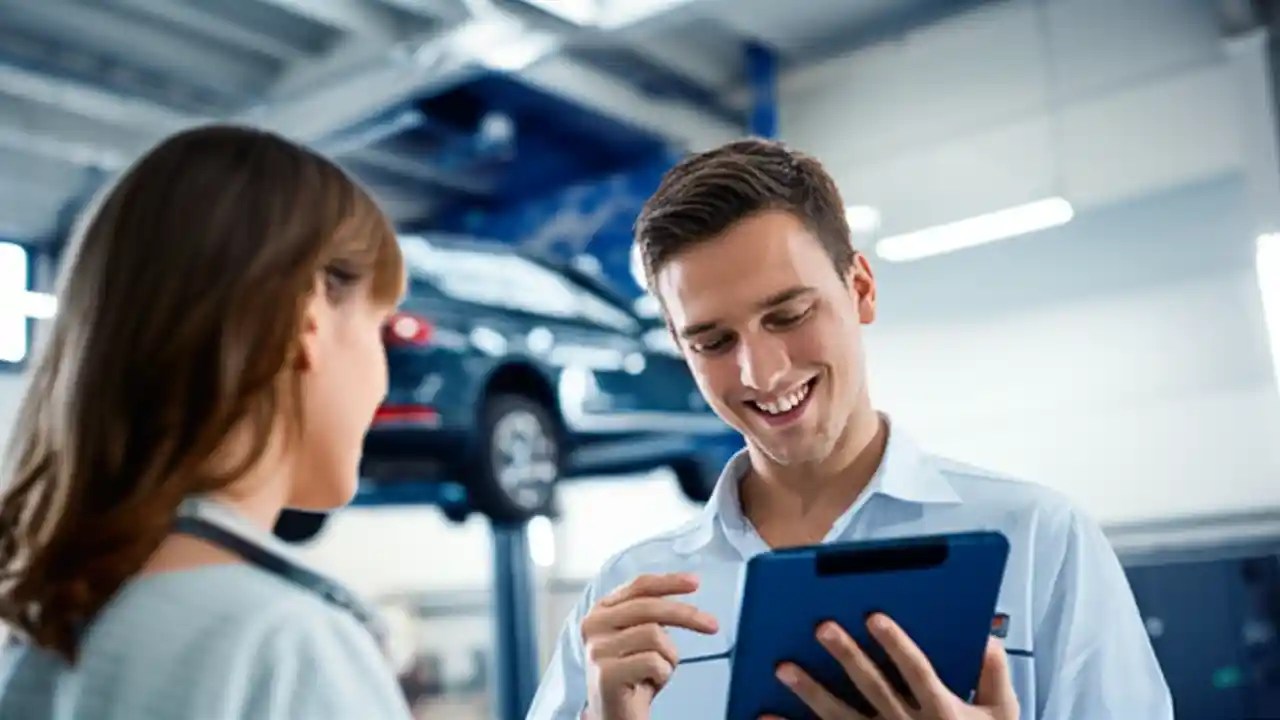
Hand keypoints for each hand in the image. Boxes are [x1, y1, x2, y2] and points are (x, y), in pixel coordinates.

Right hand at [581, 573, 719, 719]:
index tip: (695, 582)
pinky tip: (650, 684)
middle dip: (687, 615)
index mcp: (601, 611)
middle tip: (713, 625)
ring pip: (655, 635)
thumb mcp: (640, 637)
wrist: (615, 717)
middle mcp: (594, 626)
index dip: (669, 582)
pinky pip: (654, 662)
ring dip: (669, 657)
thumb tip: (689, 583)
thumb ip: (650, 613)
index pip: (639, 586)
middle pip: (650, 607)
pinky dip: (663, 674)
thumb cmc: (633, 675)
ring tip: (659, 672)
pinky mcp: (606, 674)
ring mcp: (598, 650)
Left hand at [764, 614, 1018, 719]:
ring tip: (782, 666)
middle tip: (821, 626)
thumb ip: (995, 677)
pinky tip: (765, 715)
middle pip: (873, 688)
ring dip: (810, 692)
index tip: (874, 616)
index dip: (896, 644)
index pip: (918, 672)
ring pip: (842, 717)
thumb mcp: (1004, 716)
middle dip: (847, 656)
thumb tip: (986, 638)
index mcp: (943, 711)